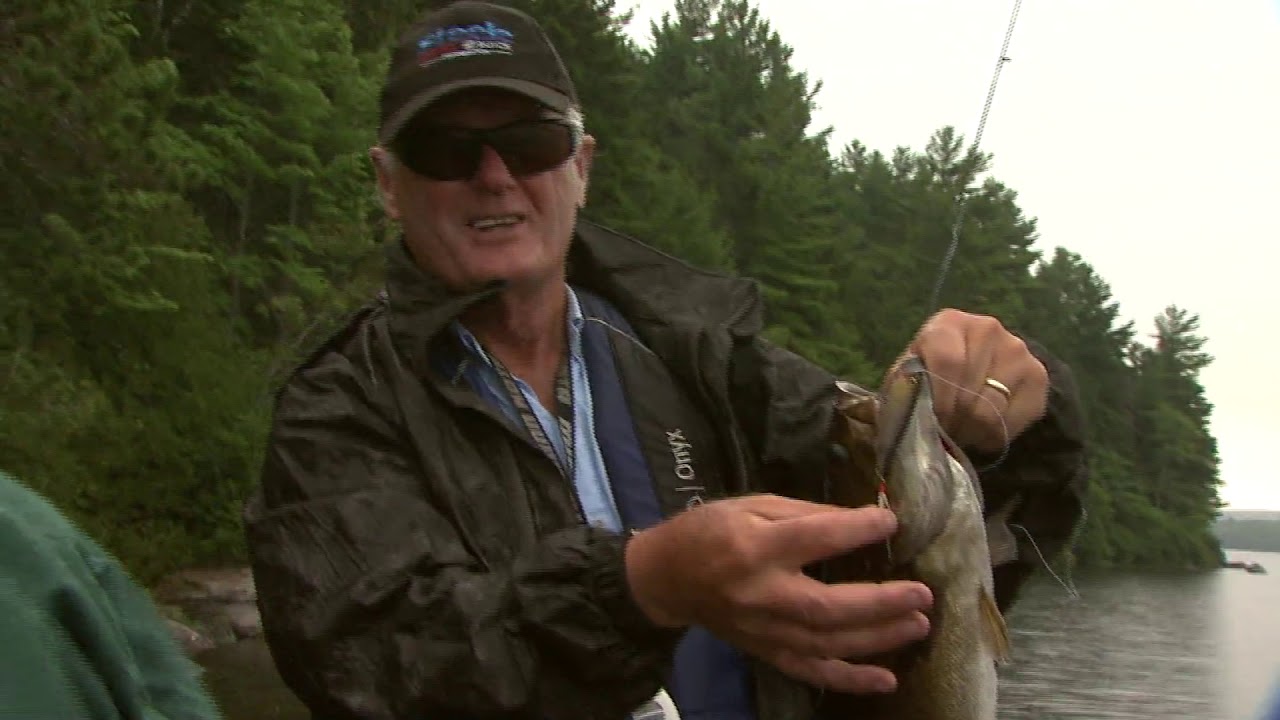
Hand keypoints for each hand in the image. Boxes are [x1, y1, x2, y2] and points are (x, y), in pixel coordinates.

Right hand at [625, 494, 932, 693]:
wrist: (666, 578)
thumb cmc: (710, 530)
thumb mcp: (751, 504)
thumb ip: (804, 514)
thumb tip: (860, 520)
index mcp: (754, 546)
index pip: (813, 538)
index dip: (856, 530)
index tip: (891, 522)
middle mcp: (760, 593)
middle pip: (827, 606)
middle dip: (881, 602)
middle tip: (922, 593)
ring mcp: (763, 629)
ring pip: (826, 643)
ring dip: (878, 637)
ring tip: (918, 623)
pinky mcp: (765, 651)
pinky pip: (811, 671)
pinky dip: (850, 679)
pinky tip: (887, 679)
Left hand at [893, 308, 1049, 452]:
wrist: (969, 374)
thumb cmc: (929, 376)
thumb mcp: (908, 377)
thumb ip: (908, 388)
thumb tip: (918, 413)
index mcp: (949, 323)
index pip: (948, 361)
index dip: (939, 399)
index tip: (933, 419)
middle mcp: (987, 328)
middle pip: (969, 390)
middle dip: (954, 419)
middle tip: (946, 428)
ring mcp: (1017, 350)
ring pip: (992, 409)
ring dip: (972, 430)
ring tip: (962, 429)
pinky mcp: (1038, 375)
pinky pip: (1014, 421)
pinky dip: (995, 435)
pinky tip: (983, 430)